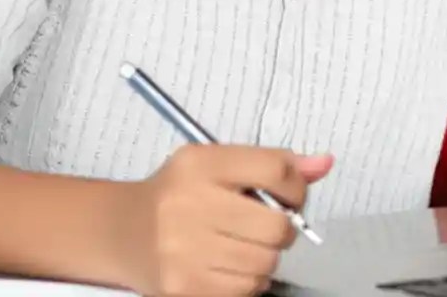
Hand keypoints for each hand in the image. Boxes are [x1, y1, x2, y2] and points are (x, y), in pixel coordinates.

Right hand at [111, 144, 333, 295]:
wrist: (121, 232)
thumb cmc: (180, 194)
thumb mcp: (218, 163)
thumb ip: (273, 163)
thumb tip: (325, 163)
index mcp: (201, 164)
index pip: (276, 170)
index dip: (296, 187)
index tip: (288, 195)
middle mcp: (189, 204)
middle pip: (277, 226)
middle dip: (281, 229)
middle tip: (264, 226)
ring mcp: (183, 250)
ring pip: (265, 264)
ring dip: (264, 258)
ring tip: (240, 246)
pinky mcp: (183, 288)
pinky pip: (246, 290)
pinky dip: (246, 281)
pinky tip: (226, 266)